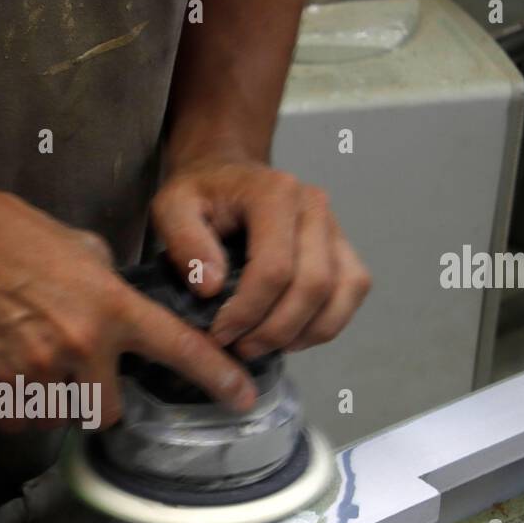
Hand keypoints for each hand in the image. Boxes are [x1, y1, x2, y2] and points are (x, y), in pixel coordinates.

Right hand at [0, 189, 257, 430]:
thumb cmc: (14, 237)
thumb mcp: (82, 250)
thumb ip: (110, 289)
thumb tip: (117, 309)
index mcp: (113, 307)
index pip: (178, 348)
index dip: (217, 376)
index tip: (242, 396)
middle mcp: (84, 344)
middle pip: (109, 410)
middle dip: (96, 400)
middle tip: (76, 376)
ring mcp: (42, 367)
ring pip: (62, 417)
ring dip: (53, 404)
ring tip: (32, 366)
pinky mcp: (2, 382)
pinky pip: (19, 418)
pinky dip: (15, 407)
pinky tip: (6, 374)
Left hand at [151, 156, 370, 356]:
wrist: (227, 175)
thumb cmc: (200, 195)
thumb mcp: (171, 207)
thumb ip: (183, 242)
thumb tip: (211, 288)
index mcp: (275, 193)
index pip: (275, 268)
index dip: (248, 312)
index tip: (219, 334)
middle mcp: (314, 206)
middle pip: (313, 285)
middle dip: (274, 329)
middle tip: (239, 347)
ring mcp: (335, 227)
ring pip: (339, 293)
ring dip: (302, 332)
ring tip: (261, 345)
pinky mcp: (343, 247)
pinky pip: (352, 292)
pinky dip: (325, 323)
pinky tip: (290, 336)